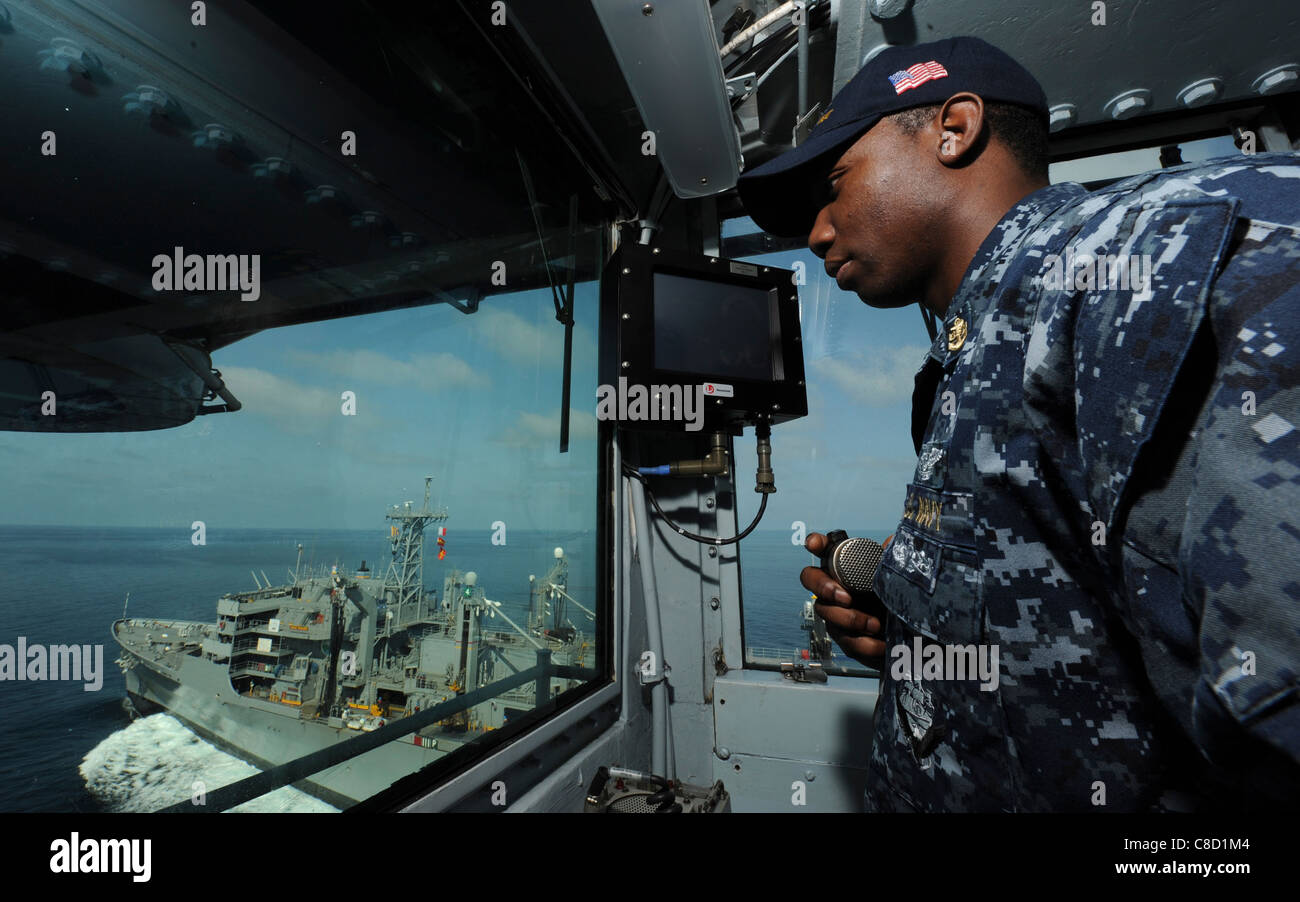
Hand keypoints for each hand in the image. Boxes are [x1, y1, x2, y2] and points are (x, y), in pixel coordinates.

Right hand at [800, 532, 887, 666]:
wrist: (912, 636)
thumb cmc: (898, 600)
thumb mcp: (897, 580)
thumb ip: (892, 562)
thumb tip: (892, 541)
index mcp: (848, 567)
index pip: (825, 549)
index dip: (815, 543)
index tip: (814, 544)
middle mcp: (835, 587)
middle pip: (811, 579)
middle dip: (824, 587)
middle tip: (847, 598)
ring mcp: (836, 612)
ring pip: (826, 612)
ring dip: (851, 620)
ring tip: (875, 624)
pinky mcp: (844, 637)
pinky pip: (845, 641)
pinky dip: (864, 644)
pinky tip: (880, 644)